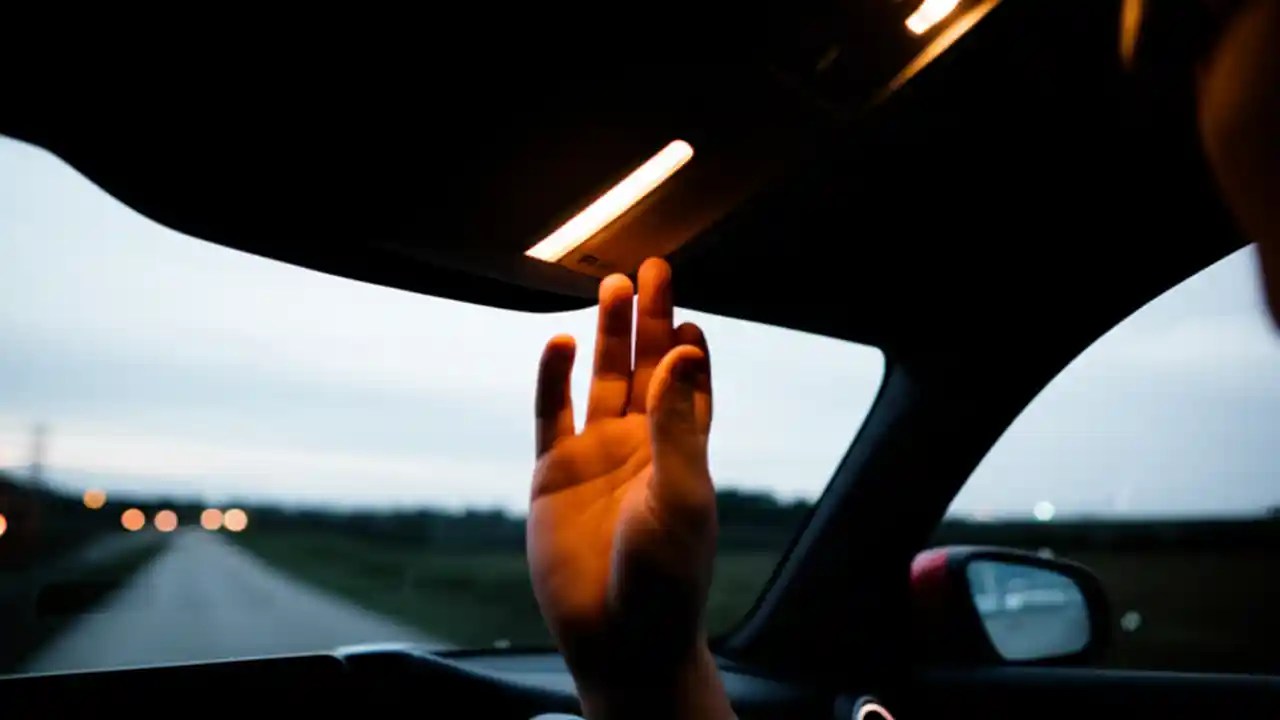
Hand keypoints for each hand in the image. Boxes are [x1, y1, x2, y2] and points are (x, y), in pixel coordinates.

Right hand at [528, 258, 732, 718]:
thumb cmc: (666, 577)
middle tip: (652, 269)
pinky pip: (552, 414)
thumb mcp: (681, 495)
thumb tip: (683, 350)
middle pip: (645, 367)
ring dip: (608, 336)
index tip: (688, 309)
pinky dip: (555, 378)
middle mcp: (640, 445)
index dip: (689, 345)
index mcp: (683, 450)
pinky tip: (561, 344)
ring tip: (612, 287)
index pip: (690, 383)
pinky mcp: (554, 474)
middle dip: (649, 320)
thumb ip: (678, 422)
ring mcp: (595, 456)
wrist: (618, 638)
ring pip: (601, 380)